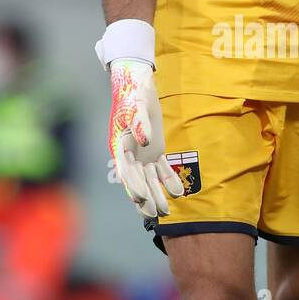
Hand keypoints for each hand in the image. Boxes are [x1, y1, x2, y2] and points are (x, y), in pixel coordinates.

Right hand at [108, 59, 183, 218]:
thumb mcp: (136, 106)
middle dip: (147, 198)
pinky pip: (161, 168)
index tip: (141, 199)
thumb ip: (140, 124)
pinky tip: (178, 192)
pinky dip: (168, 179)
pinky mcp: (154, 151)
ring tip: (167, 212)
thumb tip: (145, 140)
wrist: (139, 85)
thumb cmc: (134, 95)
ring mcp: (141, 154)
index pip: (125, 170)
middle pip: (138, 180)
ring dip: (158, 194)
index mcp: (119, 146)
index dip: (132, 185)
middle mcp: (128, 154)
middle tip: (158, 213)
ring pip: (149, 178)